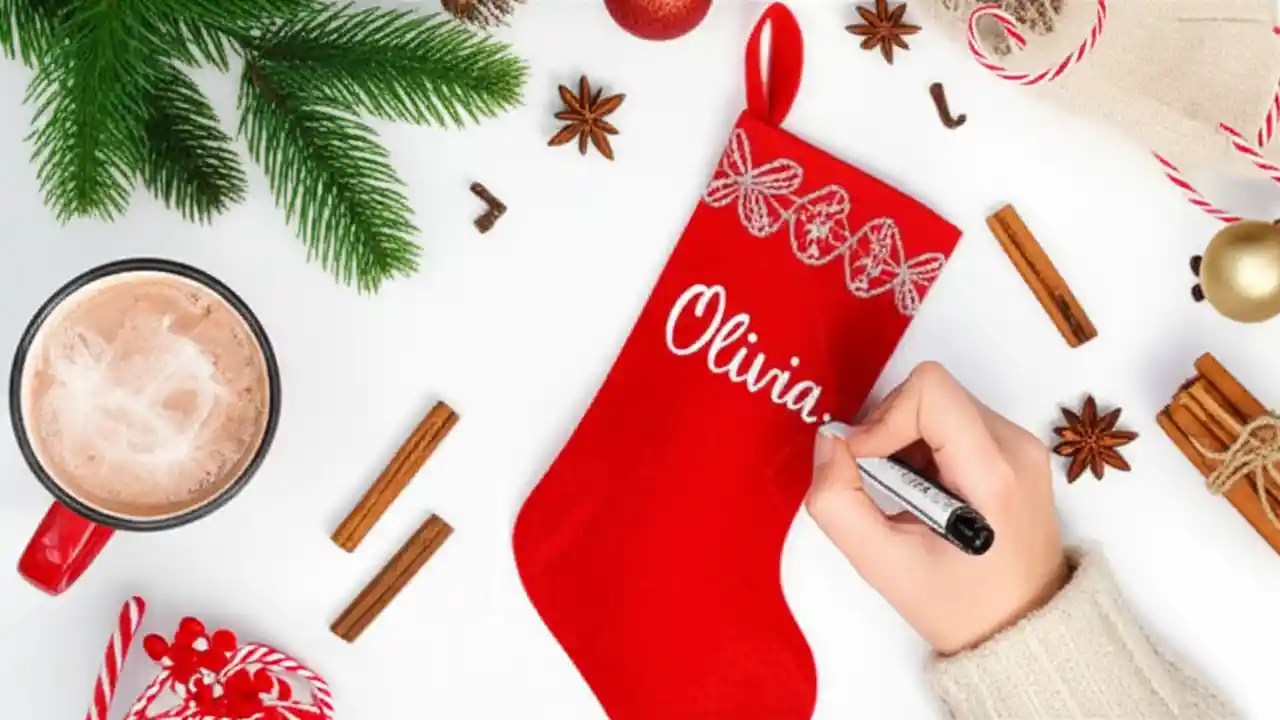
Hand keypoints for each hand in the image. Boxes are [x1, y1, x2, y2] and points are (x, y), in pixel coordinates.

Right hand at [806, 362, 1068, 654]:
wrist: (1023, 629)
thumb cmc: (961, 606)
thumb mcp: (882, 566)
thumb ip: (837, 502)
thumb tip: (828, 442)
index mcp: (994, 474)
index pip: (930, 390)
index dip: (882, 419)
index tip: (864, 463)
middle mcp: (1017, 447)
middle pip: (932, 392)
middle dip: (889, 430)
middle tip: (880, 484)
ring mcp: (1021, 445)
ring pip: (940, 403)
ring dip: (904, 439)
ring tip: (905, 494)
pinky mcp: (1015, 450)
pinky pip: (954, 420)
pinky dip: (923, 445)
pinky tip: (924, 492)